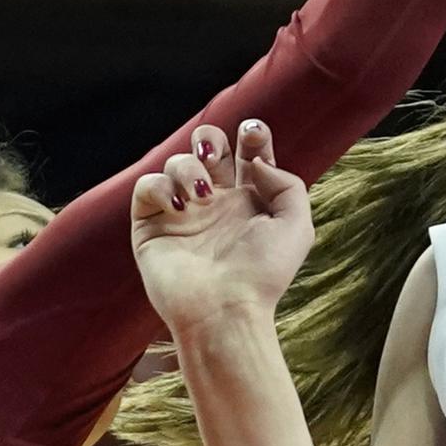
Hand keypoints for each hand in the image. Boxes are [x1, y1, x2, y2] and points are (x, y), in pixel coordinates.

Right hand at [131, 120, 312, 337]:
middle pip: (208, 147)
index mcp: (250, 202)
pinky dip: (160, 187)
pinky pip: (148, 186)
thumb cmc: (263, 275)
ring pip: (177, 162)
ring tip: (202, 195)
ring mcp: (182, 213)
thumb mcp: (296, 226)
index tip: (252, 134)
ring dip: (189, 167)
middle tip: (216, 154)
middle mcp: (215, 203)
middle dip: (210, 138)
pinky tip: (179, 207)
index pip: (247, 154)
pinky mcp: (152, 226)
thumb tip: (257, 162)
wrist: (225, 310)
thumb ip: (287, 183)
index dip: (250, 135)